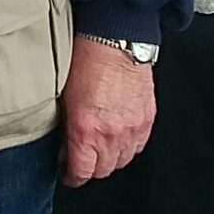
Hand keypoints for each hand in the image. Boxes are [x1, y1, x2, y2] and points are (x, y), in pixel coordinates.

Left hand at [60, 39, 156, 186]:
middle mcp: (112, 134)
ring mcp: (133, 128)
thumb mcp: (65, 96)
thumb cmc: (86, 58)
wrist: (115, 37)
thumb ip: (67, 127)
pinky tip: (120, 135)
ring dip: (112, 157)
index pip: (82, 172)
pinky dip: (129, 145)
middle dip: (92, 167)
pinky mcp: (148, 118)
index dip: (74, 177)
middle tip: (83, 157)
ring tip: (101, 146)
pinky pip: (139, 145)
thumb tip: (66, 146)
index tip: (70, 174)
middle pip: (104, 170)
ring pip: (124, 160)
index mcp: (87, 130)